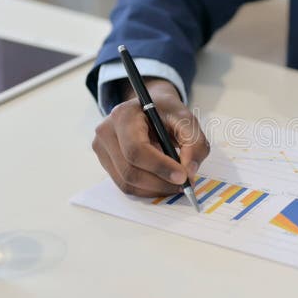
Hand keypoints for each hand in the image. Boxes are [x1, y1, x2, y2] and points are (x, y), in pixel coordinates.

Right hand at [92, 78, 209, 196]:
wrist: (149, 108)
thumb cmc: (166, 112)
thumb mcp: (187, 119)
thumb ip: (194, 143)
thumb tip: (189, 171)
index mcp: (124, 115)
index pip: (136, 149)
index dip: (160, 167)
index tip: (183, 176)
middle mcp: (107, 131)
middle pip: (130, 170)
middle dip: (160, 182)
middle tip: (184, 184)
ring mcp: (102, 148)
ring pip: (127, 182)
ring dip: (155, 189)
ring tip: (175, 182)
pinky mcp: (105, 162)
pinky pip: (125, 184)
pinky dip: (147, 189)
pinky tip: (162, 181)